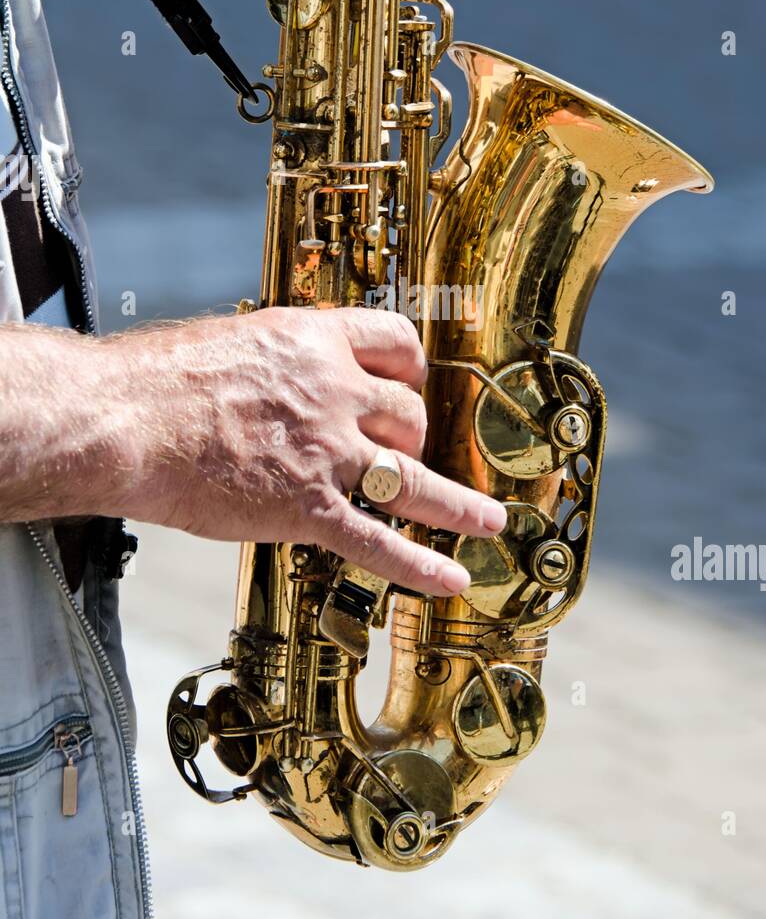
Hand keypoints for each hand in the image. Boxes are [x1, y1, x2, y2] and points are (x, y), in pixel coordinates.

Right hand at [105, 308, 503, 596]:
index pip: (395, 342)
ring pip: (414, 476)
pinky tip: (452, 577)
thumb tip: (280, 373)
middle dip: (411, 437)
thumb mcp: (232, 342)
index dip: (410, 368)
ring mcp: (328, 453)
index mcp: (314, 341)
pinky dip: (420, 564)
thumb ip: (275, 359)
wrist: (125, 421)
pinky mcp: (308, 509)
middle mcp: (334, 392)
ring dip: (456, 503)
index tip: (410, 384)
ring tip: (487, 518)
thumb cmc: (156, 380)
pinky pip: (380, 541)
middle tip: (397, 455)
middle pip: (409, 414)